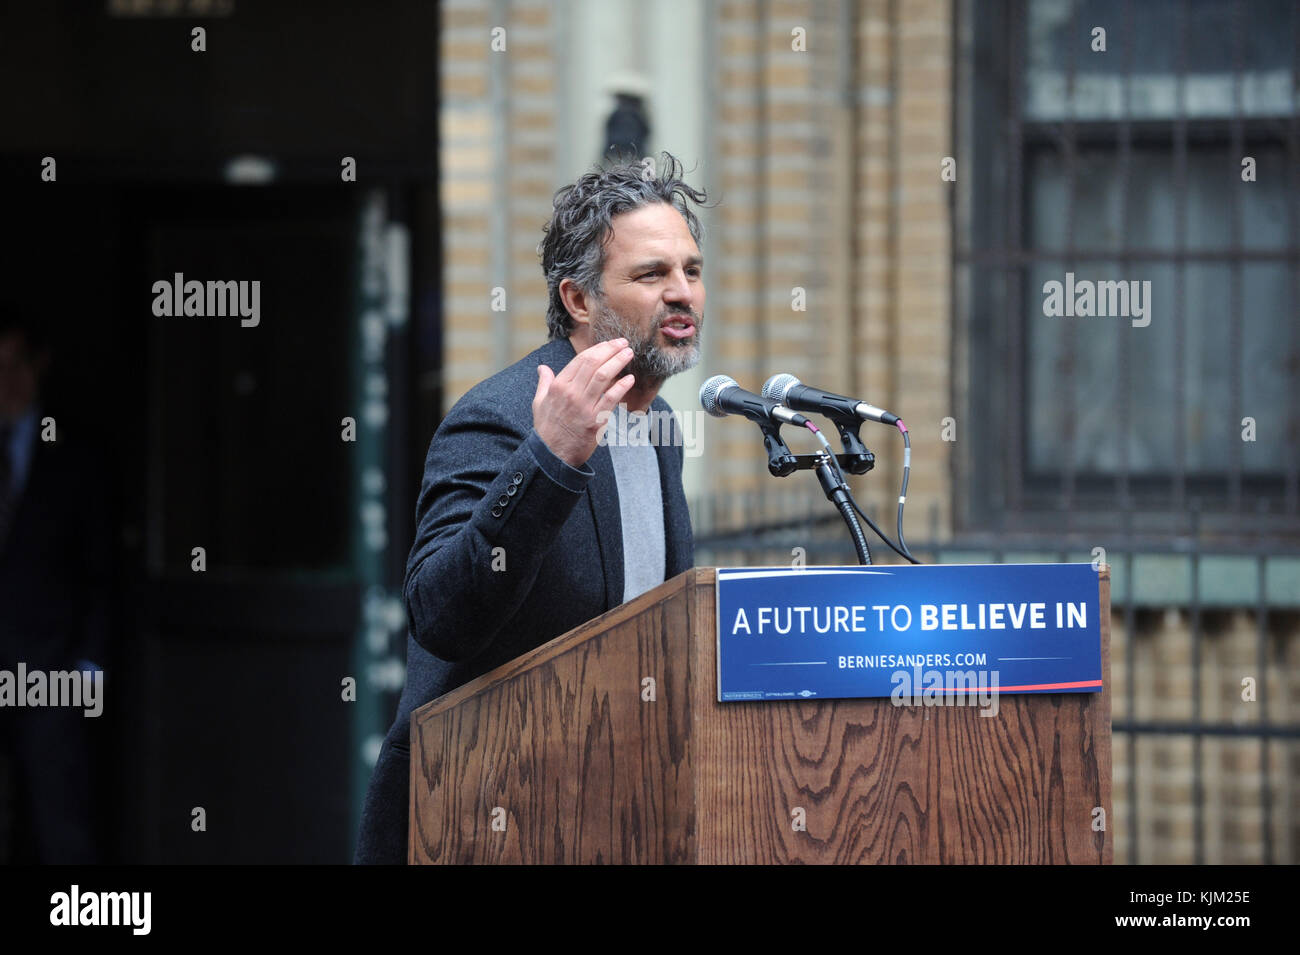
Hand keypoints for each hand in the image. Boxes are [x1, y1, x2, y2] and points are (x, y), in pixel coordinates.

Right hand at [532, 338, 635, 467]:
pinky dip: (622, 387)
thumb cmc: (547, 429)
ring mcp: (584, 406)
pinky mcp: (595, 420)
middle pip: (593, 363)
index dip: (598, 349)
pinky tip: (630, 379)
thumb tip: (542, 368)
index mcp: (559, 386)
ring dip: (618, 362)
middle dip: (610, 349)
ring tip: (629, 353)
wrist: (552, 456)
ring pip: (603, 376)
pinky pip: (611, 399)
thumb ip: (544, 383)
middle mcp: (571, 393)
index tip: (609, 344)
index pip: (581, 359)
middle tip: (623, 343)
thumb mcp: (539, 403)